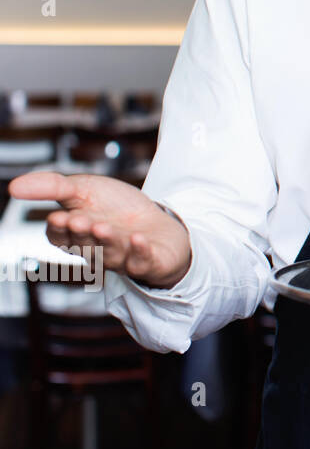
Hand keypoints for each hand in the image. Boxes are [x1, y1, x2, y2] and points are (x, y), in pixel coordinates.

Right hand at [8, 171, 192, 289]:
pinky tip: (138, 238)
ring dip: (107, 242)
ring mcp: (124, 258)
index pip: (60, 238)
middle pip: (85, 247)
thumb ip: (52, 187)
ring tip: (103, 227)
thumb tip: (13, 186)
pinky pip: (143, 262)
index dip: (59, 231)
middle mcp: (97, 251)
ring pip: (111, 255)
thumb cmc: (115, 207)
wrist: (157, 220)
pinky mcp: (150, 261)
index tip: (57, 218)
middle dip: (81, 234)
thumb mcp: (82, 189)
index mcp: (76, 236)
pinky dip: (140, 252)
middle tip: (79, 221)